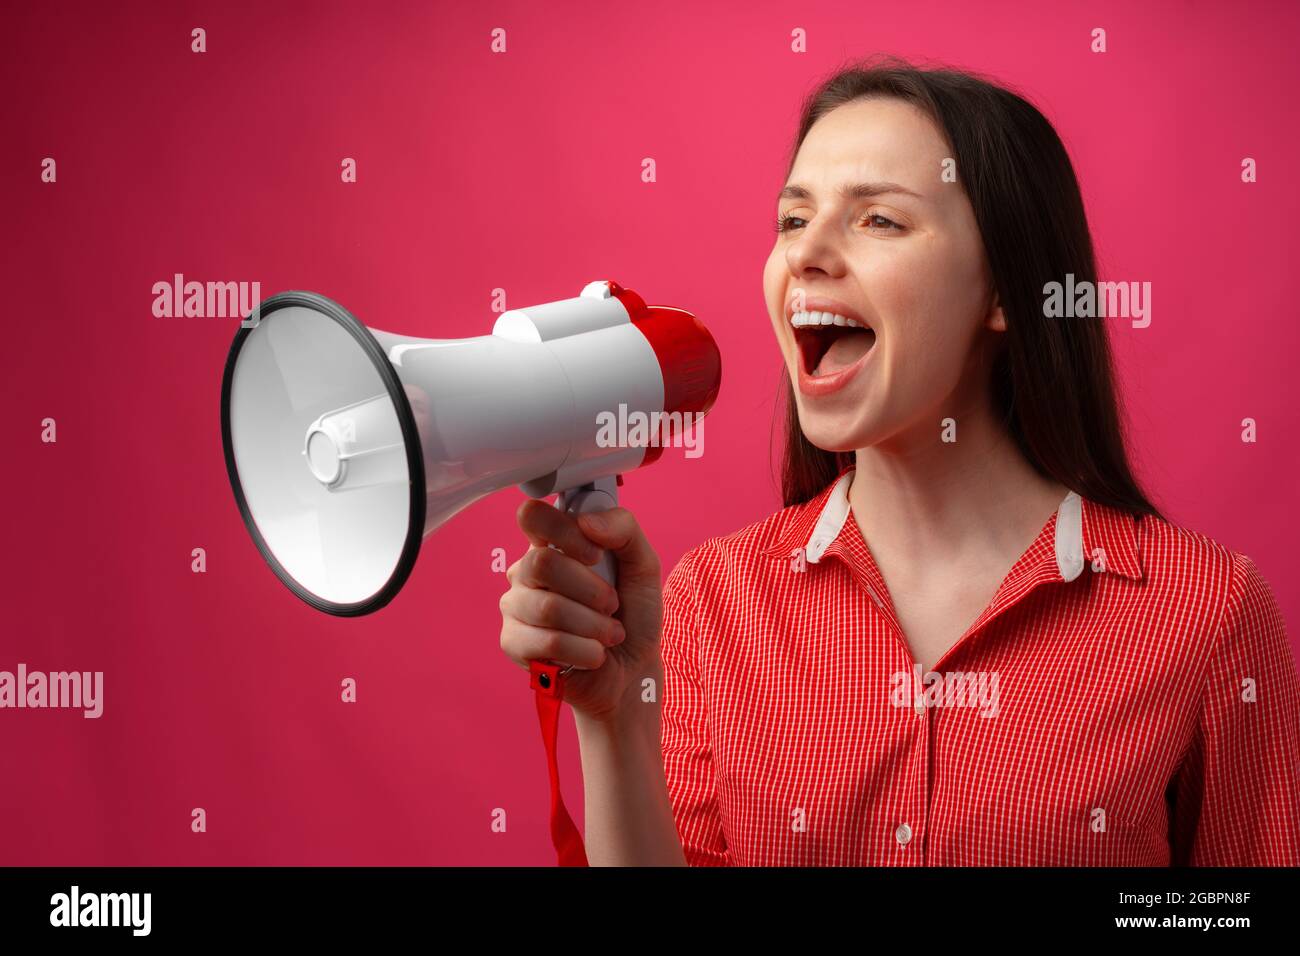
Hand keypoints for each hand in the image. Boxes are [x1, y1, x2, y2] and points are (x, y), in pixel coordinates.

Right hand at [499, 498, 663, 721]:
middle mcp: (527, 571)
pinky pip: (547, 642)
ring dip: (594, 625)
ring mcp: (515, 606)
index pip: (532, 516)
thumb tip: (586, 522)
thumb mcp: (643, 564)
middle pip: (541, 564)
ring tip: (610, 634)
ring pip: (548, 607)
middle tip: (611, 605)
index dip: (566, 532)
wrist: (633, 668)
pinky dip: (585, 651)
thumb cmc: (633, 613)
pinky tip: (594, 654)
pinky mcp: (513, 643)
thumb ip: (624, 529)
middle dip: (591, 590)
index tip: (596, 555)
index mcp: (552, 544)